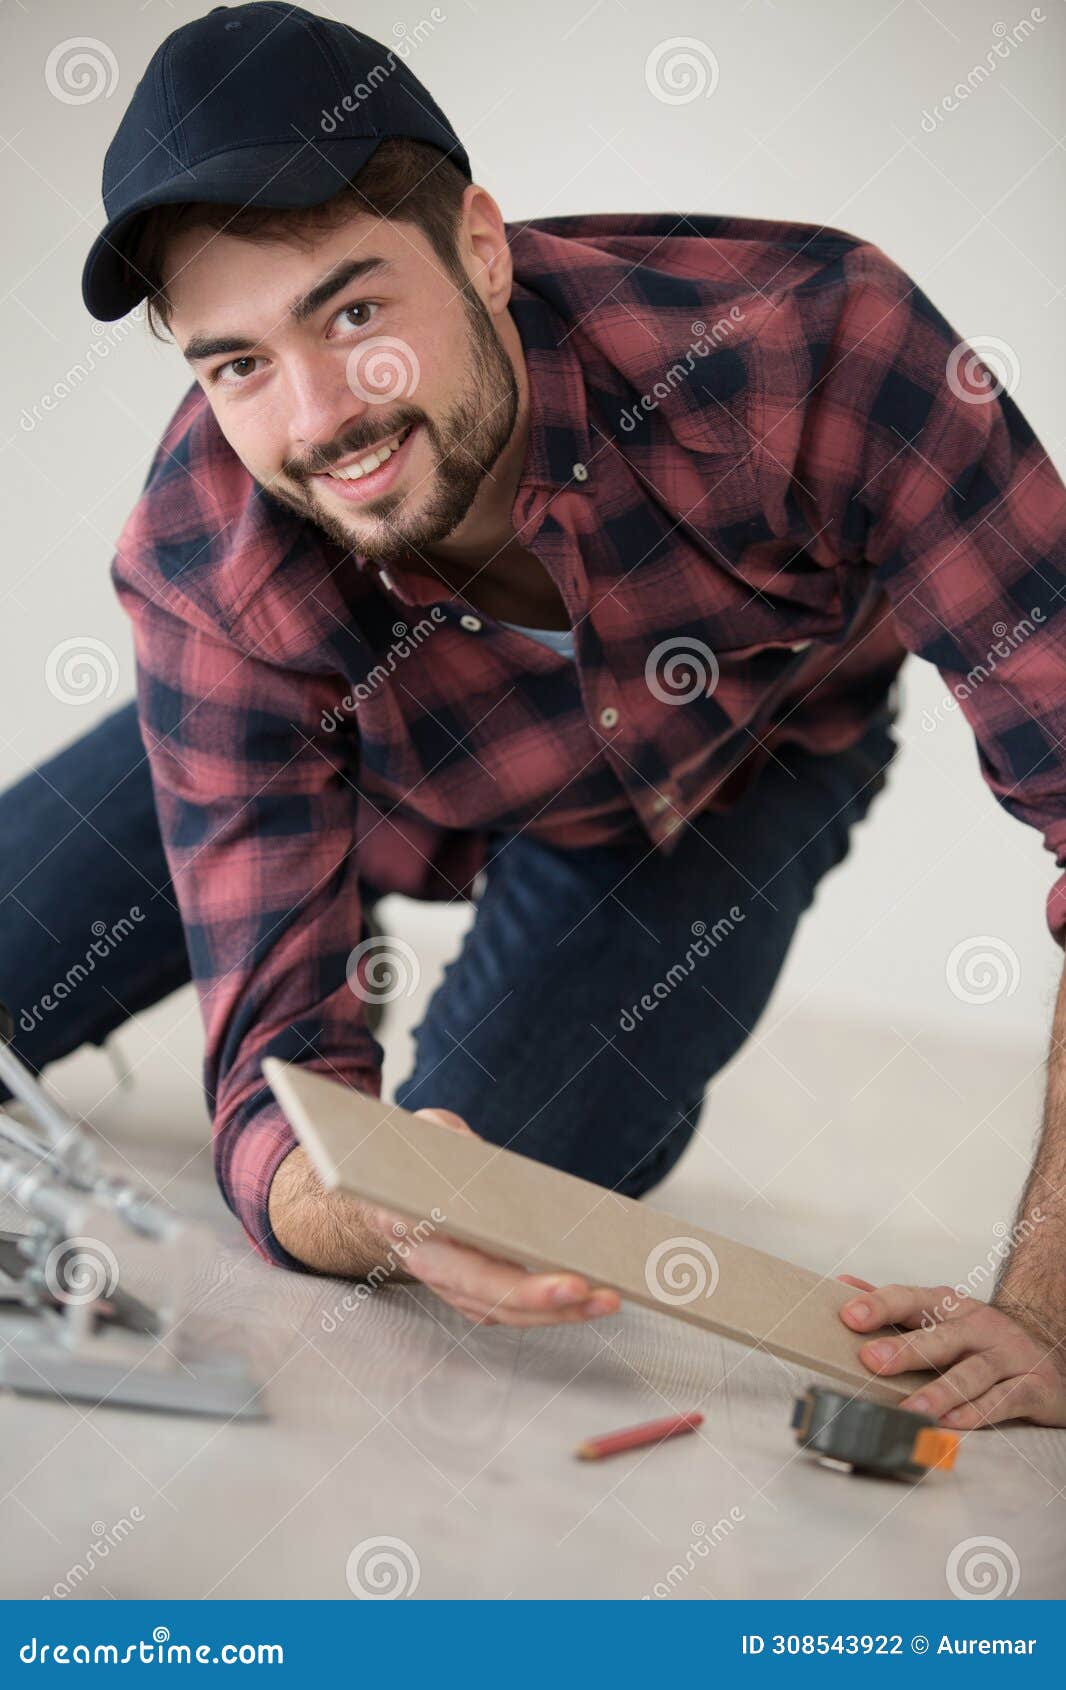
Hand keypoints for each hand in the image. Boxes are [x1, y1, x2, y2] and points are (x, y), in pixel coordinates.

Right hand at [366, 1107, 621, 1328]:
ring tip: (607, 1297)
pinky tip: (589, 1296)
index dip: (508, 1278)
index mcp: (408, 1224)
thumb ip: (451, 1141)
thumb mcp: (425, 1131)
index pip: (463, 1263)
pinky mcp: (468, 1290)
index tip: (562, 1278)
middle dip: (544, 1300)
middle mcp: (427, 1263)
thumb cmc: (408, 1157)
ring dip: (558, 1312)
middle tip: (594, 1291)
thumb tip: (484, 1161)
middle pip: (490, 1296)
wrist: (379, 1192)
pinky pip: (511, 1309)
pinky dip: (550, 1309)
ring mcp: (447, 1283)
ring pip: (504, 1311)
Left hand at [836, 1274, 1065, 1428]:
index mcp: (951, 1307)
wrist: (1052, 1353)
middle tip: (871, 1360)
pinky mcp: (1033, 1386)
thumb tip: (844, 1284)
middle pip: (939, 1337)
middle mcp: (980, 1326)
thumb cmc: (981, 1339)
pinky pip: (1004, 1400)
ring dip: (940, 1392)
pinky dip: (978, 1413)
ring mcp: (1008, 1355)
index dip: (879, 1306)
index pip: (911, 1300)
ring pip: (972, 1373)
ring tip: (911, 1409)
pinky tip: (953, 1424)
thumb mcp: (943, 1315)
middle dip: (904, 1349)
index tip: (848, 1316)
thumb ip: (895, 1305)